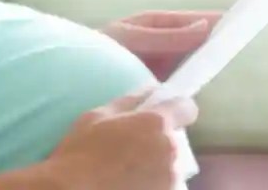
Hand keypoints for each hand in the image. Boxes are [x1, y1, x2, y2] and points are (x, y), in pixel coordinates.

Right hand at [45, 88, 198, 189]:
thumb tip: (151, 88)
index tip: (167, 116)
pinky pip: (165, 186)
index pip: (187, 108)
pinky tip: (130, 185)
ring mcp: (170, 179)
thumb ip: (130, 100)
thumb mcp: (97, 116)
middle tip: (132, 151)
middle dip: (159, 142)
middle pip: (175, 141)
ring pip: (171, 167)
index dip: (177, 110)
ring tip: (129, 173)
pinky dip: (153, 185)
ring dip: (157, 168)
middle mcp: (170, 150)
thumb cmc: (80, 154)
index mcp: (156, 123)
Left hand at [102, 10, 223, 79]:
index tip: (233, 22)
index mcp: (154, 24)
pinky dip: (186, 85)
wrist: (76, 77)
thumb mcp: (132, 38)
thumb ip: (167, 36)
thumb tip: (204, 27)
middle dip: (209, 44)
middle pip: (192, 41)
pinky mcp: (156, 84)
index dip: (211, 20)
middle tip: (231, 47)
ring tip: (217, 68)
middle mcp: (160, 42)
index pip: (190, 20)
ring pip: (187, 62)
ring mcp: (158, 63)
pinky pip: (177, 82)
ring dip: (199, 66)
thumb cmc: (100, 50)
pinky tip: (194, 90)